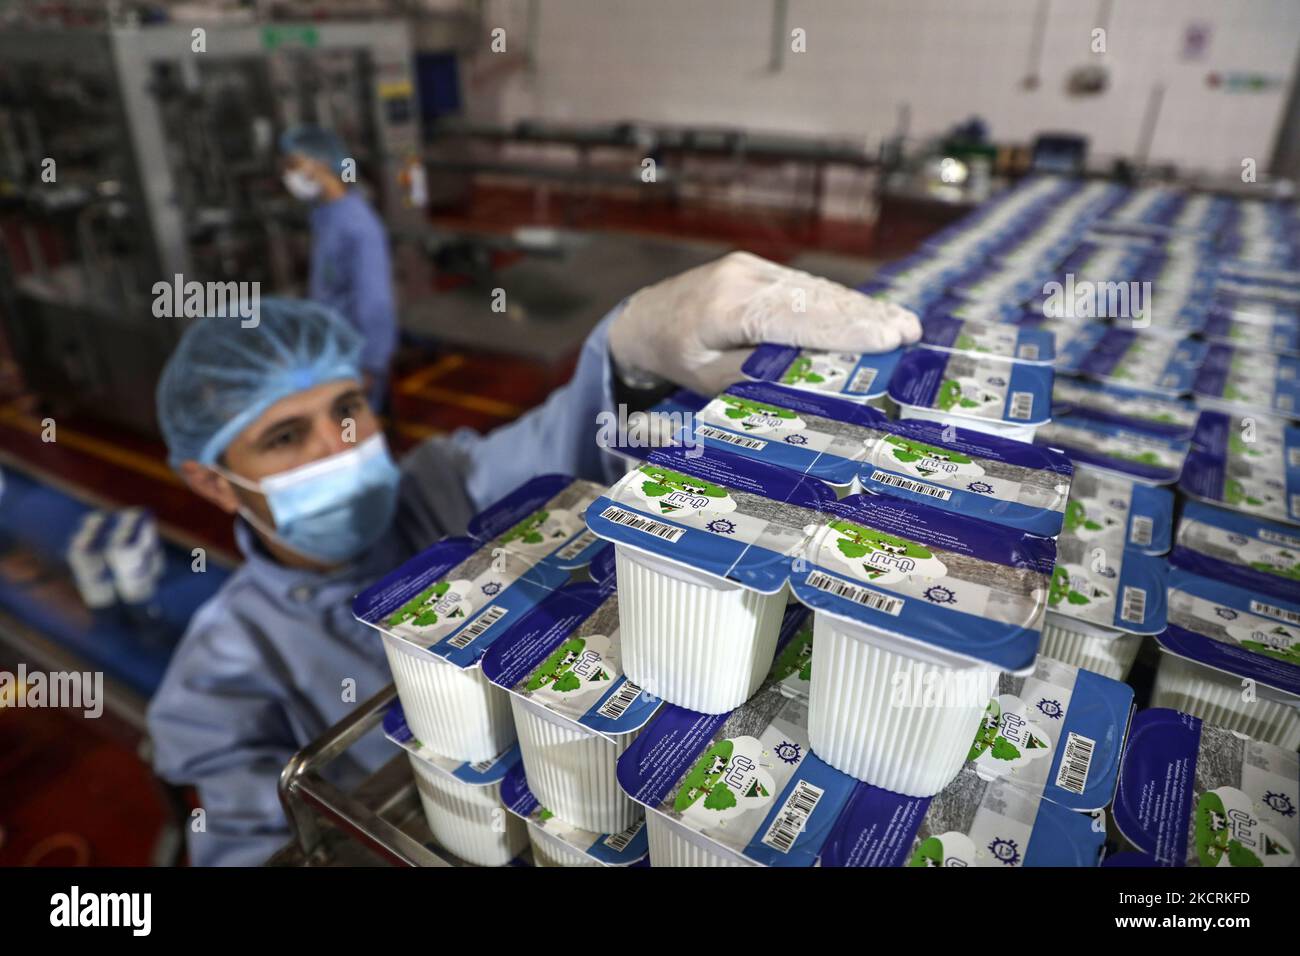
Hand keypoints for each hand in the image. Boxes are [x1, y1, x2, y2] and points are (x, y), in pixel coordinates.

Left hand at [608, 251, 920, 395]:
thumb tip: (816, 377)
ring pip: (814, 289)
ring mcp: (751, 266)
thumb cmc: (677, 358)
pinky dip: (838, 303)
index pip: (793, 318)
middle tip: (908, 333)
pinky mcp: (758, 267)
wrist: (645, 319)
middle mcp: (741, 277)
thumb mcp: (711, 379)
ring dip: (859, 309)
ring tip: (902, 326)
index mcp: (723, 308)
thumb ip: (759, 373)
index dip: (842, 330)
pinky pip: (804, 286)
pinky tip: (872, 315)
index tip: (885, 340)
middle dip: (864, 317)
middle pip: (812, 298)